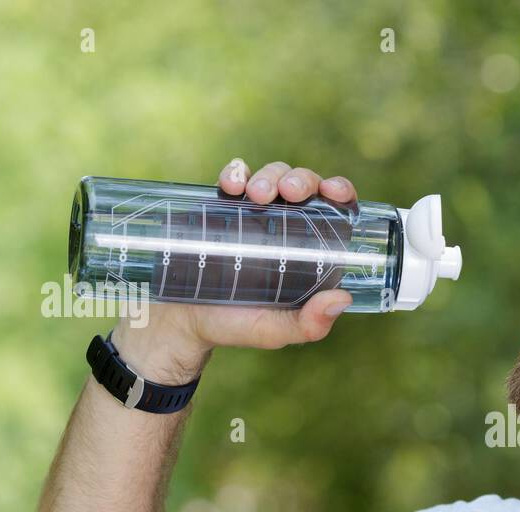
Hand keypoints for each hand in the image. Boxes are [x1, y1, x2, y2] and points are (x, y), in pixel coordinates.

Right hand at [111, 158, 360, 383]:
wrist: (178, 319)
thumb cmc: (233, 326)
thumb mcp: (274, 331)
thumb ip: (309, 324)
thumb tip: (341, 298)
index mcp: (309, 251)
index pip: (335, 211)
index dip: (340, 192)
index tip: (331, 190)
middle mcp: (286, 226)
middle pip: (305, 186)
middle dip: (300, 180)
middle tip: (288, 192)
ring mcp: (253, 213)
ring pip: (273, 176)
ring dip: (269, 175)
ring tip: (255, 195)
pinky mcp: (222, 205)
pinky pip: (235, 177)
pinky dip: (236, 171)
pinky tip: (232, 184)